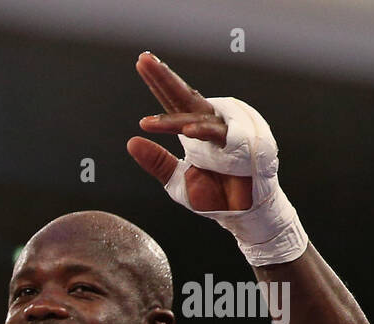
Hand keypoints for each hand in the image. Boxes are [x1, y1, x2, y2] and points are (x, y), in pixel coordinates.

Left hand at [126, 52, 252, 211]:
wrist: (241, 214)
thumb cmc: (215, 195)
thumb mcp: (176, 179)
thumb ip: (156, 161)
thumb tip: (131, 141)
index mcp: (194, 128)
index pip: (173, 101)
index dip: (158, 82)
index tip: (142, 62)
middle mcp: (210, 123)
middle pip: (184, 96)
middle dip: (164, 78)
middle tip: (144, 60)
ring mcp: (226, 130)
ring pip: (196, 116)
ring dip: (172, 119)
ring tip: (147, 123)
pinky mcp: (241, 142)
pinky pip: (218, 133)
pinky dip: (202, 131)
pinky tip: (186, 131)